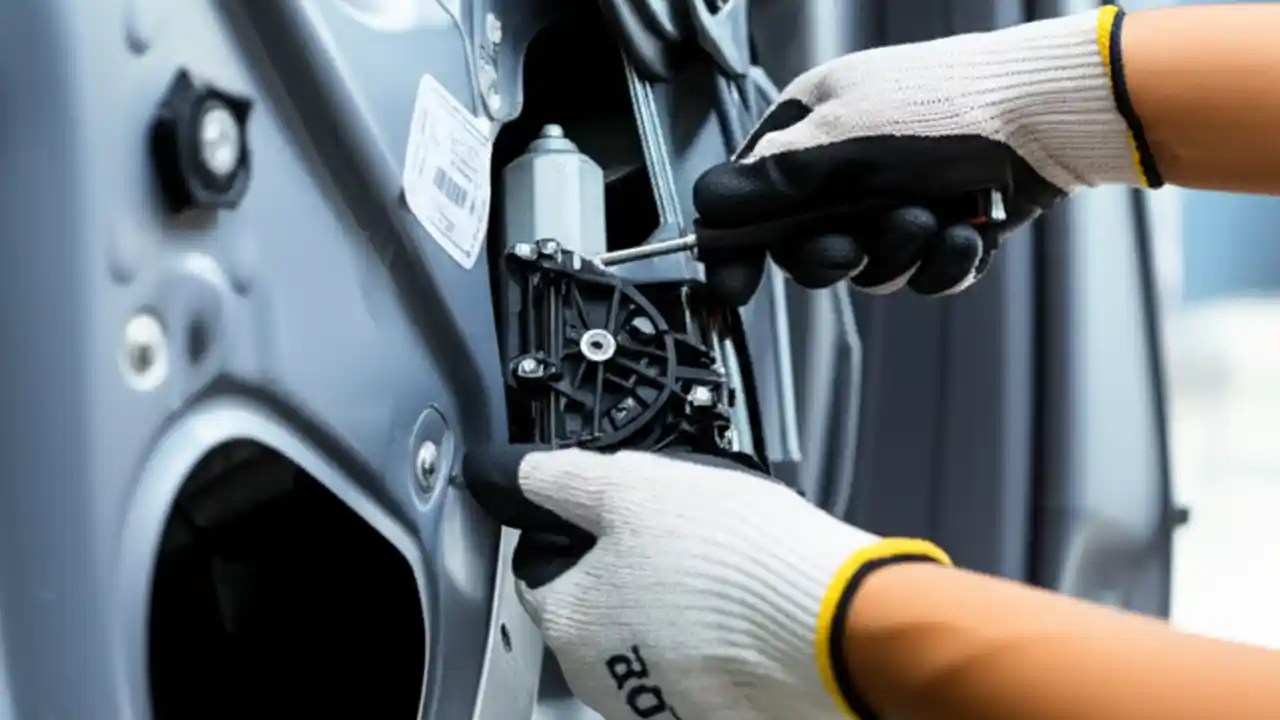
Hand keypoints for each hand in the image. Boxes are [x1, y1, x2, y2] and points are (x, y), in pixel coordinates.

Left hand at [466, 448, 947, 719]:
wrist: (832, 626)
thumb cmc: (737, 561)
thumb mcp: (638, 486)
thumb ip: (568, 478)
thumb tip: (527, 473)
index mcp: (571, 620)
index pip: (539, 568)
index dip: (572, 527)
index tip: (611, 511)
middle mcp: (602, 676)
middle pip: (595, 606)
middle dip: (628, 568)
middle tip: (678, 535)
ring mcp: (657, 702)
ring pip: (646, 638)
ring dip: (671, 605)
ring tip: (722, 571)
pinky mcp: (706, 712)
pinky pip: (694, 666)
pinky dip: (711, 640)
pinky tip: (744, 610)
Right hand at [694, 8, 1150, 302]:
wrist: (1047, 117)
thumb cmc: (946, 106)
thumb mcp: (842, 139)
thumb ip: (771, 180)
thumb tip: (708, 201)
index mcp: (810, 130)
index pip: (750, 201)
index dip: (735, 249)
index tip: (729, 289)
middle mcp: (848, 167)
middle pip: (807, 247)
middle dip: (835, 255)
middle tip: (851, 247)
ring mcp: (895, 198)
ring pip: (869, 268)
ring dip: (899, 253)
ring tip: (930, 218)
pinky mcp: (941, 227)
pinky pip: (922, 274)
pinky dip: (943, 261)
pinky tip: (964, 230)